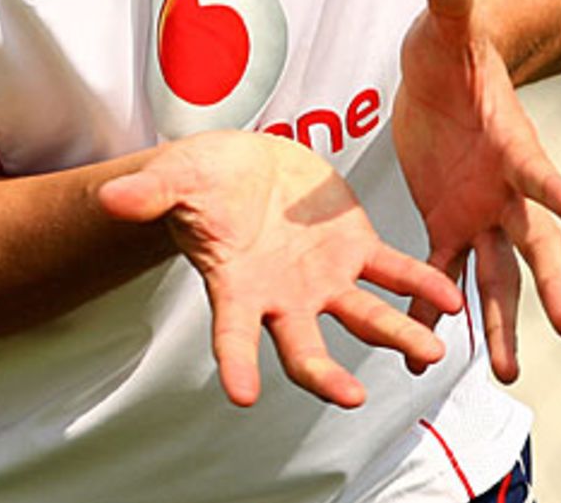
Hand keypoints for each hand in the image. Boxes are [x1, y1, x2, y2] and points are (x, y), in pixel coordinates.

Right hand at [98, 129, 462, 407]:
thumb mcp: (176, 178)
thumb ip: (152, 193)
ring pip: (363, 316)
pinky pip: (393, 272)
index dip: (234, 363)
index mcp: (236, 285)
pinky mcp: (355, 247)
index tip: (240, 394)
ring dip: (395, 335)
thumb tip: (112, 197)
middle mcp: (283, 296)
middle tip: (350, 395)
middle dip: (326, 375)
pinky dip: (421, 285)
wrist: (242, 163)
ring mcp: (323, 277)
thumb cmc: (202, 179)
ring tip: (427, 354)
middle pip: (305, 348)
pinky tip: (449, 299)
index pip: (230, 334)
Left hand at [392, 0, 560, 382]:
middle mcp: (504, 185)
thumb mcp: (440, 26)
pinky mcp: (448, 222)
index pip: (534, 162)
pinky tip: (422, 355)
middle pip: (535, 239)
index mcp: (507, 137)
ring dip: (504, 321)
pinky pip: (445, 275)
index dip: (550, 181)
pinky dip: (437, 314)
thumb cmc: (448, 49)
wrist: (443, 78)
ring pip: (498, 274)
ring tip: (507, 375)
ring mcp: (480, 209)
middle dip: (551, 280)